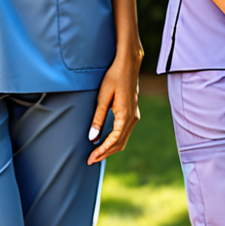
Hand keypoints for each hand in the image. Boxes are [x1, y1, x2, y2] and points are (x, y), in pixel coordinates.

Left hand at [88, 44, 142, 164]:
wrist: (128, 65)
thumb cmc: (114, 77)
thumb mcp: (103, 97)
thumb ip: (98, 118)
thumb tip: (93, 138)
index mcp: (126, 115)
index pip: (114, 140)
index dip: (102, 151)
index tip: (91, 158)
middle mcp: (133, 118)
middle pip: (120, 143)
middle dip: (105, 153)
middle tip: (90, 160)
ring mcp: (134, 116)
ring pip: (123, 139)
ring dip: (110, 148)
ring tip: (96, 154)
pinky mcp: (132, 113)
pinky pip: (124, 132)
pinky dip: (114, 140)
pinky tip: (104, 141)